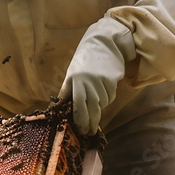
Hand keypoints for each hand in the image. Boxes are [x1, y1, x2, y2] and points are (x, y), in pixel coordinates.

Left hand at [58, 17, 134, 134]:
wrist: (103, 43)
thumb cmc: (84, 62)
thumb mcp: (72, 74)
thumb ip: (68, 92)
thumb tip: (61, 110)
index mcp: (74, 80)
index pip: (77, 105)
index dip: (80, 119)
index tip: (81, 130)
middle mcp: (88, 81)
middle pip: (91, 108)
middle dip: (91, 122)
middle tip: (90, 131)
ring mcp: (101, 80)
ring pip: (103, 103)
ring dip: (100, 103)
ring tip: (96, 91)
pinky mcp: (113, 79)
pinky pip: (111, 96)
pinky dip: (108, 95)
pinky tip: (104, 85)